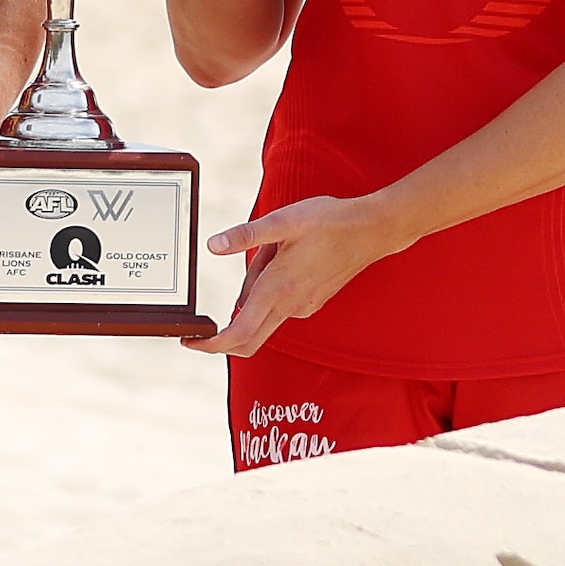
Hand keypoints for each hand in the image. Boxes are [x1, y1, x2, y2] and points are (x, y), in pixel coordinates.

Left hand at [181, 191, 408, 360]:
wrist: (372, 231)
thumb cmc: (329, 221)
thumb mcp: (283, 220)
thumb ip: (246, 235)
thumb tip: (213, 245)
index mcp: (278, 289)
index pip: (239, 333)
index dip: (212, 345)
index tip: (191, 341)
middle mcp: (291, 305)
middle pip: (249, 340)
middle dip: (222, 340)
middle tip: (201, 330)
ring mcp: (303, 307)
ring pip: (264, 317)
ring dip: (251, 299)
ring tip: (273, 250)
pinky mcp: (311, 303)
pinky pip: (279, 308)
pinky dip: (268, 295)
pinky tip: (281, 259)